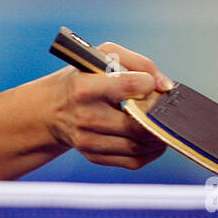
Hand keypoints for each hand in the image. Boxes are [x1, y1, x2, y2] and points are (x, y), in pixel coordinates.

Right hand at [43, 41, 173, 169]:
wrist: (52, 109)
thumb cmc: (84, 78)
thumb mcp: (104, 56)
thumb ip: (139, 63)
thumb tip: (165, 86)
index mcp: (85, 87)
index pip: (129, 86)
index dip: (148, 83)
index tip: (150, 82)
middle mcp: (85, 117)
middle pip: (137, 125)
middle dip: (158, 118)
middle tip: (165, 109)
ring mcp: (88, 141)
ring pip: (138, 147)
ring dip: (158, 136)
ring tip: (160, 123)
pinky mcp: (94, 157)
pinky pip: (133, 161)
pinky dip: (150, 152)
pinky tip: (151, 138)